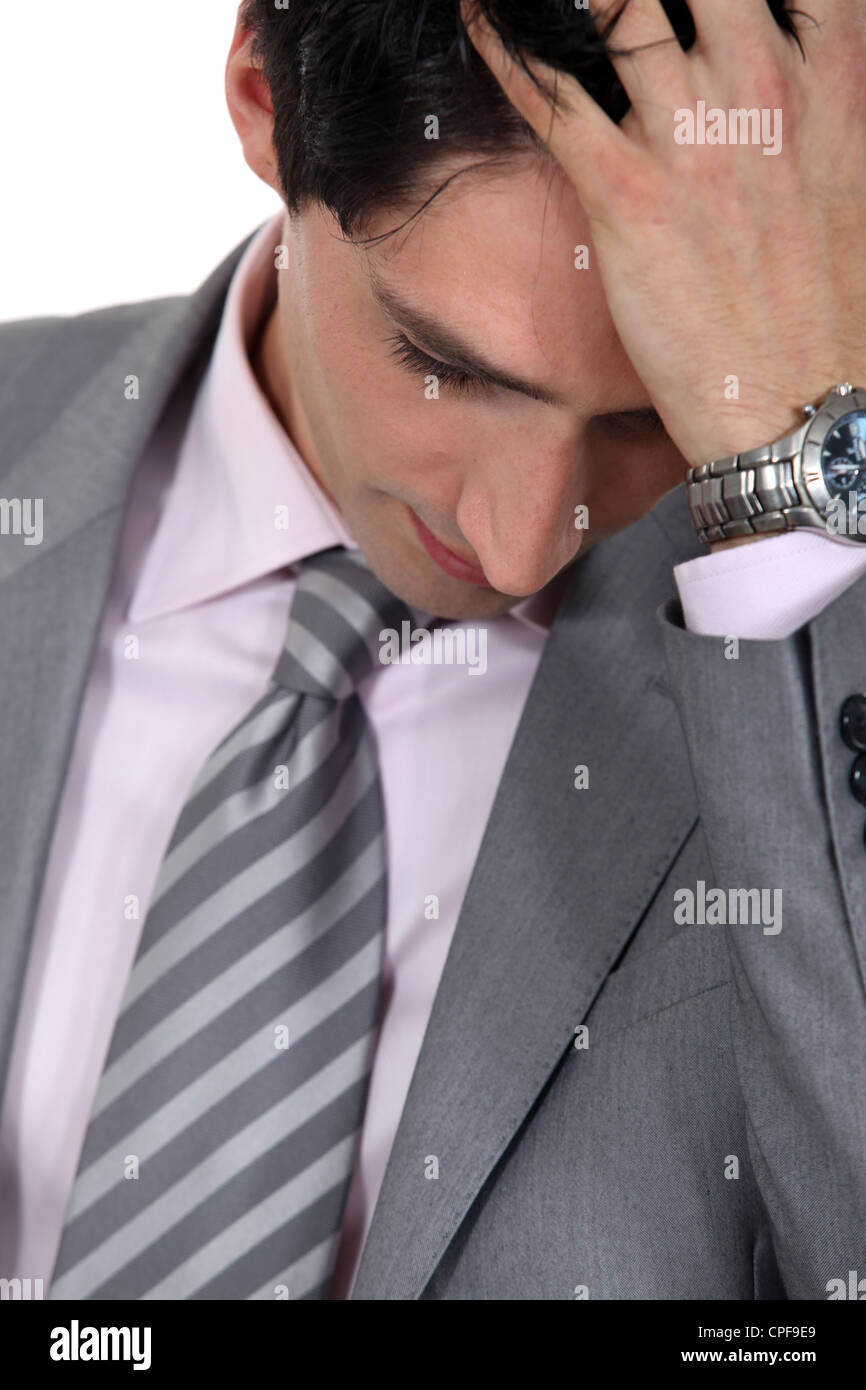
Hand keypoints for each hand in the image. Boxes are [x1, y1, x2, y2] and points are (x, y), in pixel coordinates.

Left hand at [461, 0, 865, 472]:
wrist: (799, 404)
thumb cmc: (828, 308)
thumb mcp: (853, 176)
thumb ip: (821, 105)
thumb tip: (784, 76)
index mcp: (829, 76)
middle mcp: (760, 85)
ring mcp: (690, 138)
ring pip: (614, 3)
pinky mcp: (626, 196)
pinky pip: (550, 97)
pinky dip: (502, 43)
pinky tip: (478, 11)